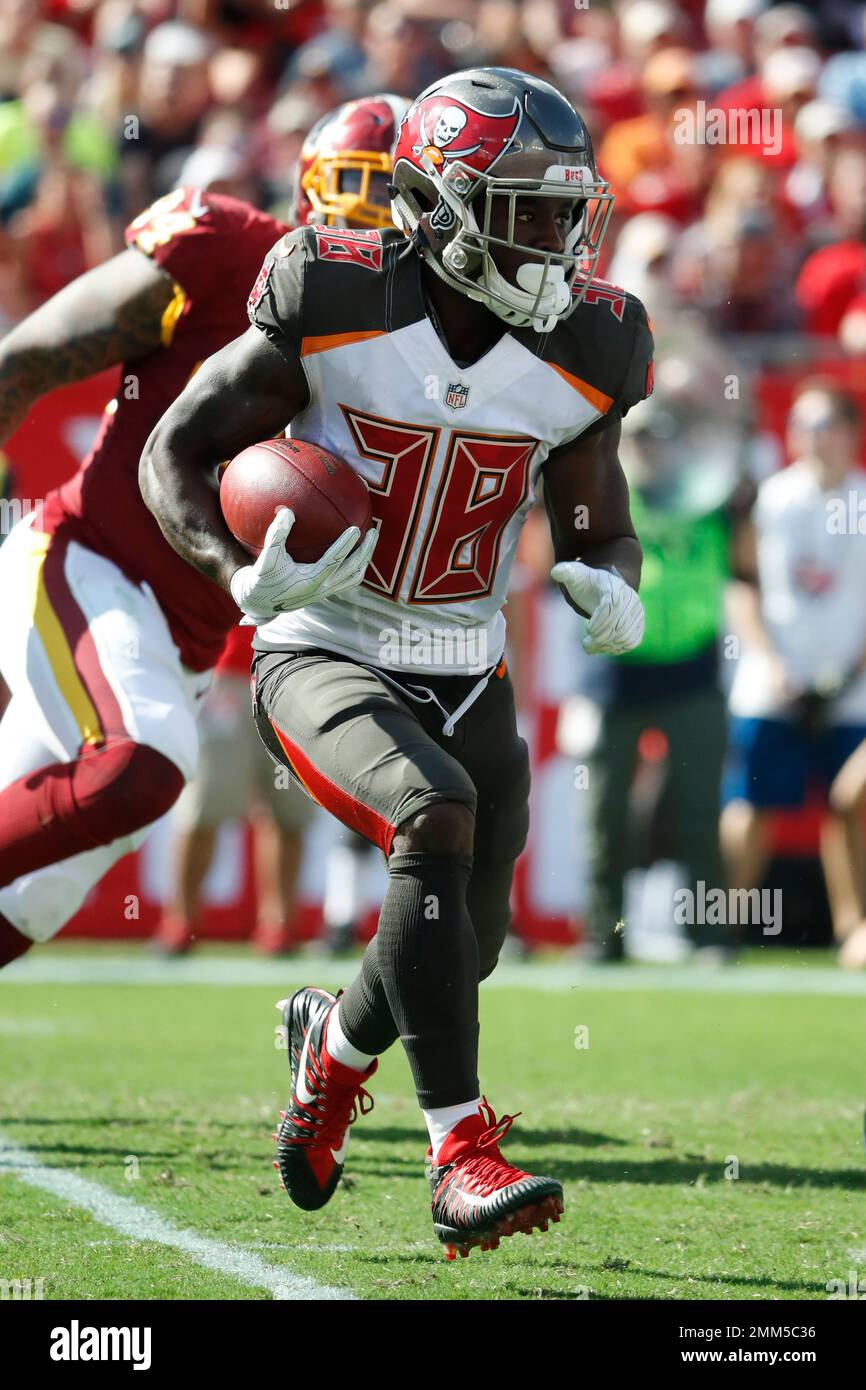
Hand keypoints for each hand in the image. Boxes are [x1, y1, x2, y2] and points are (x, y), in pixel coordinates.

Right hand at [230, 508, 377, 624]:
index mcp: (310, 581)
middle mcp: (322, 588)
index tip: (355, 528)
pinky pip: (349, 580)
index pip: (333, 561)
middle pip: (353, 570)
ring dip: (365, 559)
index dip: (345, 545)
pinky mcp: (327, 592)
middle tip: (374, 530)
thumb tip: (287, 512)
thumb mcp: (266, 558)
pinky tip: (358, 550)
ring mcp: (327, 592)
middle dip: (366, 550)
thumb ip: (276, 536)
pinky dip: (356, 565)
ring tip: (370, 540)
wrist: (262, 602)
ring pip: (354, 577)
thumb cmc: (263, 577)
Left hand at [550, 560, 644, 654]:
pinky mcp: (638, 626)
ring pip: (626, 636)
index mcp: (616, 587)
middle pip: (620, 625)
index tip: (587, 630)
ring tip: (590, 646)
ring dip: (607, 645)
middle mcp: (631, 600)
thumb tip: (556, 572)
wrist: (606, 589)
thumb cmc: (588, 584)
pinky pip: (631, 642)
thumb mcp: (576, 575)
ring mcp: (637, 614)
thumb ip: (566, 572)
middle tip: (585, 644)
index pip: (612, 606)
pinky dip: (616, 648)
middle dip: (601, 637)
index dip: (600, 621)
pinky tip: (601, 647)